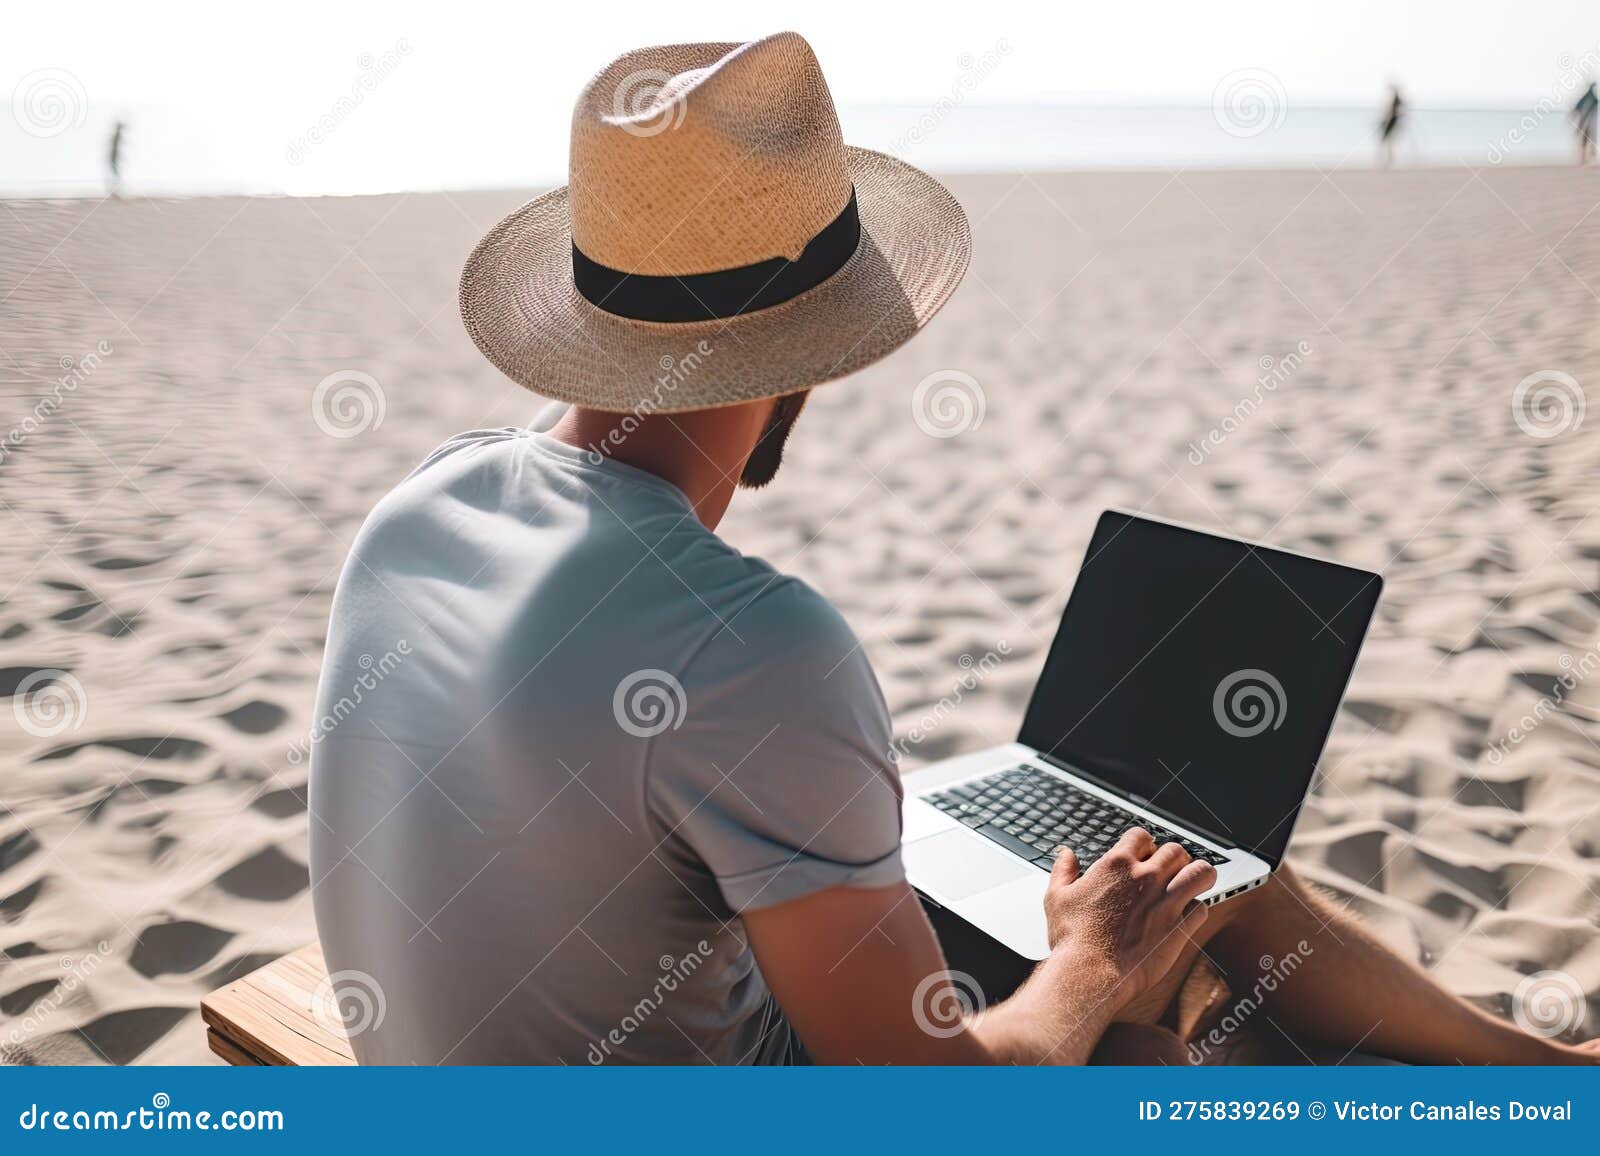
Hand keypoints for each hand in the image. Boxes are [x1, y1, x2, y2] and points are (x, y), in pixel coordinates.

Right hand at [1041, 827, 1215, 1011]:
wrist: (1090, 973)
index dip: (1145, 843)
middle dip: (1174, 858)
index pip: (1141, 836)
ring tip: (1195, 882)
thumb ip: (1062, 870)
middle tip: (1170, 871)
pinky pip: (1202, 908)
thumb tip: (1066, 854)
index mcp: (1116, 865)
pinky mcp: (1179, 928)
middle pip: (1176, 851)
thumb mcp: (1057, 897)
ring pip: (1201, 873)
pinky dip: (1197, 910)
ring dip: (1199, 875)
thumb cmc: (1072, 937)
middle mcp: (1146, 878)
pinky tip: (1188, 915)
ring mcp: (1166, 902)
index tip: (1143, 854)